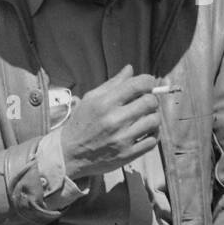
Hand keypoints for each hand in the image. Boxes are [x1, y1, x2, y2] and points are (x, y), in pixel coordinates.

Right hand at [58, 64, 160, 178]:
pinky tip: (145, 133)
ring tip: (145, 119)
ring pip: (154, 121)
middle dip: (151, 100)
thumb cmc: (80, 125)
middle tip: (145, 103)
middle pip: (150, 102)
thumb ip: (112, 84)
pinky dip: (153, 135)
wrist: (69, 155)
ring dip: (153, 117)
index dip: (148, 82)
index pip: (139, 84)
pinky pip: (152, 141)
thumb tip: (130, 69)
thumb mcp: (90, 99)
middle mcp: (114, 120)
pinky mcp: (126, 154)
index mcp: (105, 103)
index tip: (147, 86)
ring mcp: (122, 139)